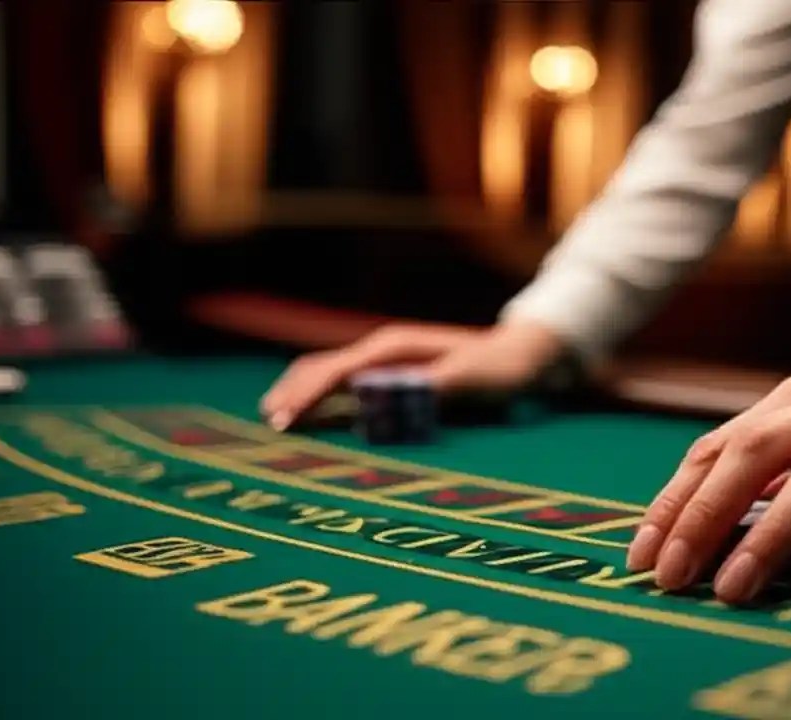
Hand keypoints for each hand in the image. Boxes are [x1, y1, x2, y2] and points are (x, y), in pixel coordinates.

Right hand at [259, 319, 565, 430]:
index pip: (338, 370)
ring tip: (275, 416)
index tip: (286, 419)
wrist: (520, 354)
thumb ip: (433, 386)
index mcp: (395, 347)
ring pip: (330, 372)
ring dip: (302, 392)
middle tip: (270, 425)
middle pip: (324, 367)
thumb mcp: (469, 378)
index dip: (310, 394)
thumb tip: (394, 394)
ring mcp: (387, 360)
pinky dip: (323, 396)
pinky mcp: (394, 373)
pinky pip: (348, 383)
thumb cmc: (497, 368)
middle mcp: (384, 348)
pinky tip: (309, 413)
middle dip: (295, 393)